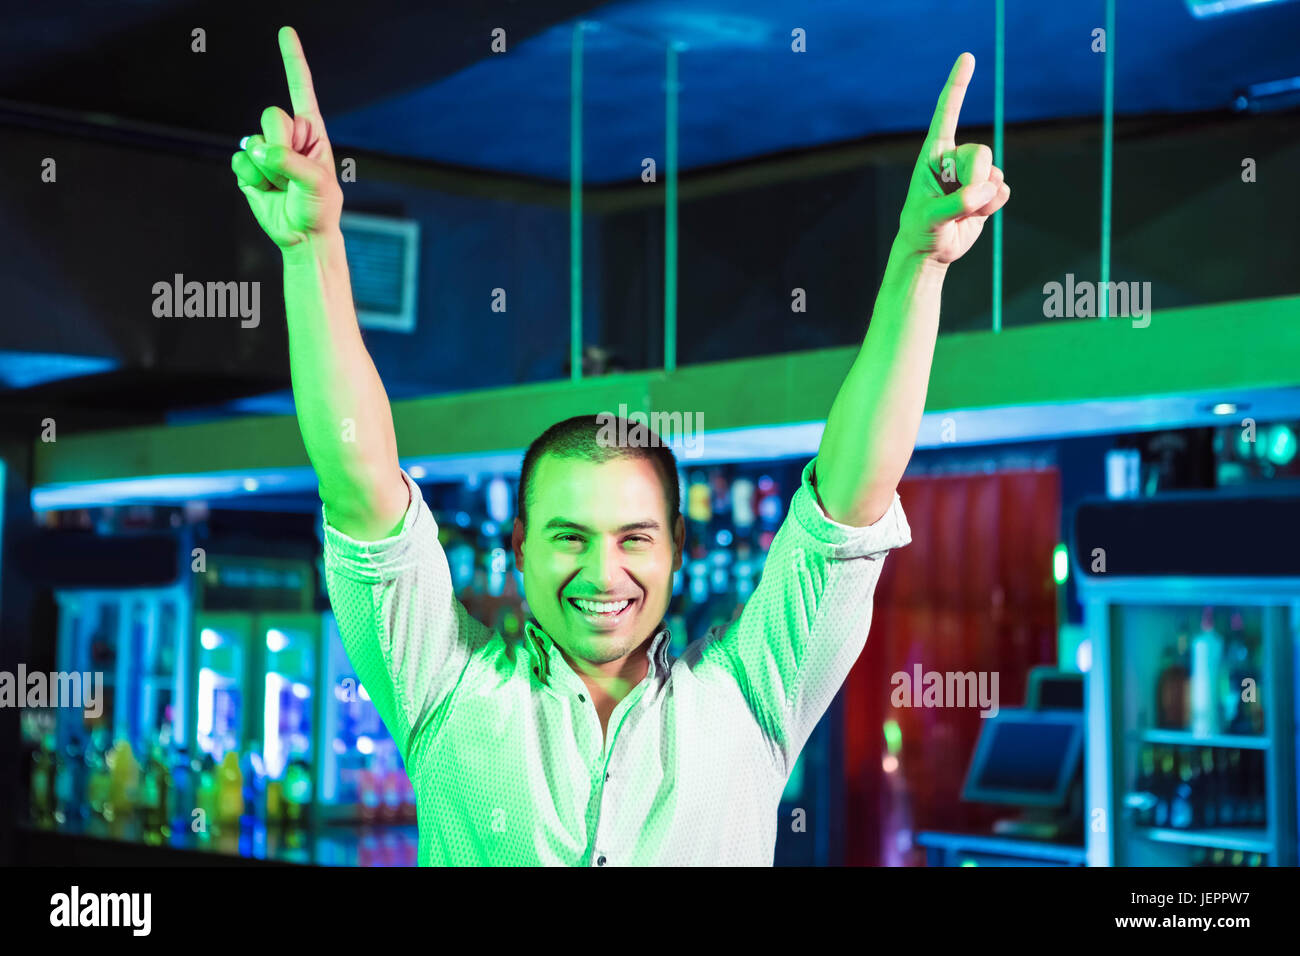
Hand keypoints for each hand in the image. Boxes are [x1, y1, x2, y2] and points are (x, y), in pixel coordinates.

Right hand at [231, 27, 341, 248]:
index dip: (292, 60)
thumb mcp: (317, 183)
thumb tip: (262, 151)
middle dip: (281, 145)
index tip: (285, 31)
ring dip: (267, 169)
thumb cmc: (319, 207)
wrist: (303, 236)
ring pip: (253, 141)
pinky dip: (250, 178)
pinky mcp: (248, 167)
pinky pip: (239, 161)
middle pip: (272, 116)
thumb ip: (292, 162)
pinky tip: (265, 190)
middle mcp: (288, 135)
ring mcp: (266, 150)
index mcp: (312, 131)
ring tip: (282, 186)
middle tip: (292, 173)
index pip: (301, 90)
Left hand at [896, 53, 1009, 265]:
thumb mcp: (930, 218)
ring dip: (981, 198)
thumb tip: (985, 191)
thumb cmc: (921, 229)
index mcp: (933, 154)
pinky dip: (992, 206)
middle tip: (957, 201)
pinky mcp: (988, 191)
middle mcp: (955, 158)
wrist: (931, 250)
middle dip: (973, 179)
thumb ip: (955, 204)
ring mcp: (974, 174)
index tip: (968, 57)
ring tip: (961, 211)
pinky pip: (1002, 190)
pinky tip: (975, 215)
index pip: (946, 113)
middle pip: (980, 153)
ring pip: (993, 173)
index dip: (958, 85)